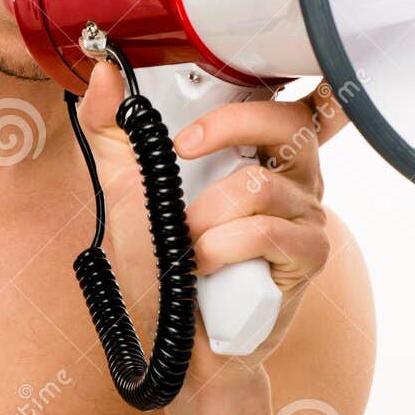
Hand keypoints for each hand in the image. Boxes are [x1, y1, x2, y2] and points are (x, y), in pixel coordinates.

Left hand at [74, 63, 350, 375]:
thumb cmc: (158, 262)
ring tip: (188, 244)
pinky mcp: (310, 256)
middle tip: (180, 151)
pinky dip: (222, 249)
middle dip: (226, 128)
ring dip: (204, 218)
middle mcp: (293, 175)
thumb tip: (104, 72)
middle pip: (289, 120)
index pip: (291, 93)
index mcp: (259, 148)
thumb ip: (110, 126)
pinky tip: (207, 268)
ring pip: (259, 186)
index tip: (200, 108)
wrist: (172, 341)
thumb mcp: (123, 186)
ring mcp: (306, 215)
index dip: (274, 81)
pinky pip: (267, 232)